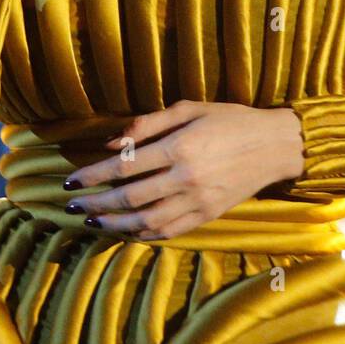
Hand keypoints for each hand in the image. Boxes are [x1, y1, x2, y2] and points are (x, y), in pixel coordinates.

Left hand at [64, 100, 304, 240]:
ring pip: (146, 221)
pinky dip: (144, 234)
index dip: (92, 176)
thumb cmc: (229, 119)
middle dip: (96, 203)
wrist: (274, 145)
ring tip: (93, 222)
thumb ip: (148, 124)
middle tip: (72, 205)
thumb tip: (112, 142)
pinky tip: (126, 231)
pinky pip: (170, 231)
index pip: (123, 166)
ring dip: (114, 224)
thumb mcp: (189, 108)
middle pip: (129, 197)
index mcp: (179, 147)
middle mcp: (186, 178)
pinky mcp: (208, 215)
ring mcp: (198, 201)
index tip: (70, 181)